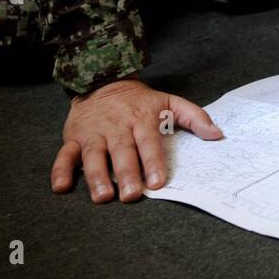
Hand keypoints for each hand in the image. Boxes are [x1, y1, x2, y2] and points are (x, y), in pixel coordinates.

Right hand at [51, 74, 223, 202]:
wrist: (102, 82)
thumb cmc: (140, 100)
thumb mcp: (169, 102)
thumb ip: (195, 117)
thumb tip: (217, 135)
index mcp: (142, 120)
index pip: (149, 143)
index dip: (153, 162)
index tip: (158, 182)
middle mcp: (117, 127)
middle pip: (122, 152)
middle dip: (126, 173)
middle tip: (131, 194)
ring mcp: (94, 133)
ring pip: (93, 155)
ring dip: (96, 176)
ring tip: (103, 196)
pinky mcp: (74, 137)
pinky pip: (65, 154)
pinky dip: (60, 170)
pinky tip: (61, 187)